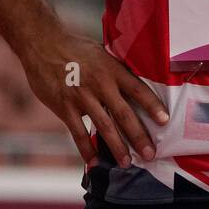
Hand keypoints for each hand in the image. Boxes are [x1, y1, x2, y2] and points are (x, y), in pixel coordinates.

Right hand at [17, 29, 168, 168]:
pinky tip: (94, 161)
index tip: (165, 120)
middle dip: (139, 136)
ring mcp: (82, 97)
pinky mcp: (65, 107)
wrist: (43, 45)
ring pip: (104, 127)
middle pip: (124, 114)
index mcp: (112, 70)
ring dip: (117, 147)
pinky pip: (78, 132)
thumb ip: (116, 70)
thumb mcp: (101, 53)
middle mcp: (101, 84)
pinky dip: (86, 149)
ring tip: (127, 164)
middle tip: (150, 154)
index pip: (137, 89)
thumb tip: (134, 83)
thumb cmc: (75, 48)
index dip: (152, 105)